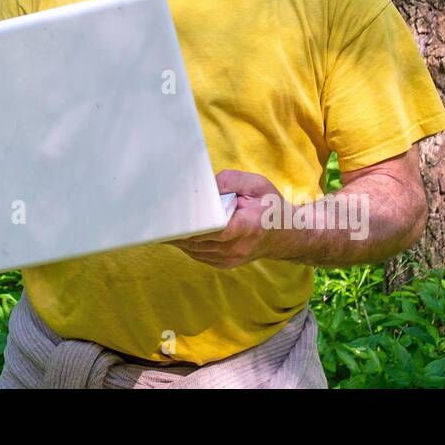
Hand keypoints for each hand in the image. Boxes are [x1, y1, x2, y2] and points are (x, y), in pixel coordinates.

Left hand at [165, 169, 288, 268]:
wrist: (286, 234)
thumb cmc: (270, 207)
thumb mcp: (257, 184)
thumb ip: (231, 181)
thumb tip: (206, 186)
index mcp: (249, 226)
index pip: (217, 229)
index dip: (195, 224)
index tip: (178, 215)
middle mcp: (239, 247)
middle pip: (200, 240)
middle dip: (179, 229)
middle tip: (159, 216)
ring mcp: (231, 259)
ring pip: (195, 250)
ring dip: (178, 238)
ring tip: (162, 224)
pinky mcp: (224, 263)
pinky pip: (199, 255)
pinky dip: (186, 244)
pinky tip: (176, 233)